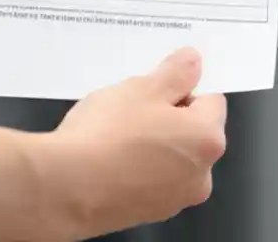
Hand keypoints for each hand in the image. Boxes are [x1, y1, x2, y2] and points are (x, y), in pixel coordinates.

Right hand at [44, 48, 227, 237]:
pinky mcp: (148, 214)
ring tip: (116, 137)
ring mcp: (174, 200)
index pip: (212, 101)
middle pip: (194, 132)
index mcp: (208, 139)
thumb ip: (176, 73)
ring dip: (153, 145)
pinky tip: (110, 161)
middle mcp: (200, 176)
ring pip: (171, 158)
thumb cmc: (107, 136)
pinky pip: (151, 181)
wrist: (66, 188)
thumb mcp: (144, 88)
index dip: (182, 89)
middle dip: (169, 118)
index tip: (155, 88)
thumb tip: (193, 62)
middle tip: (132, 110)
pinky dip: (137, 169)